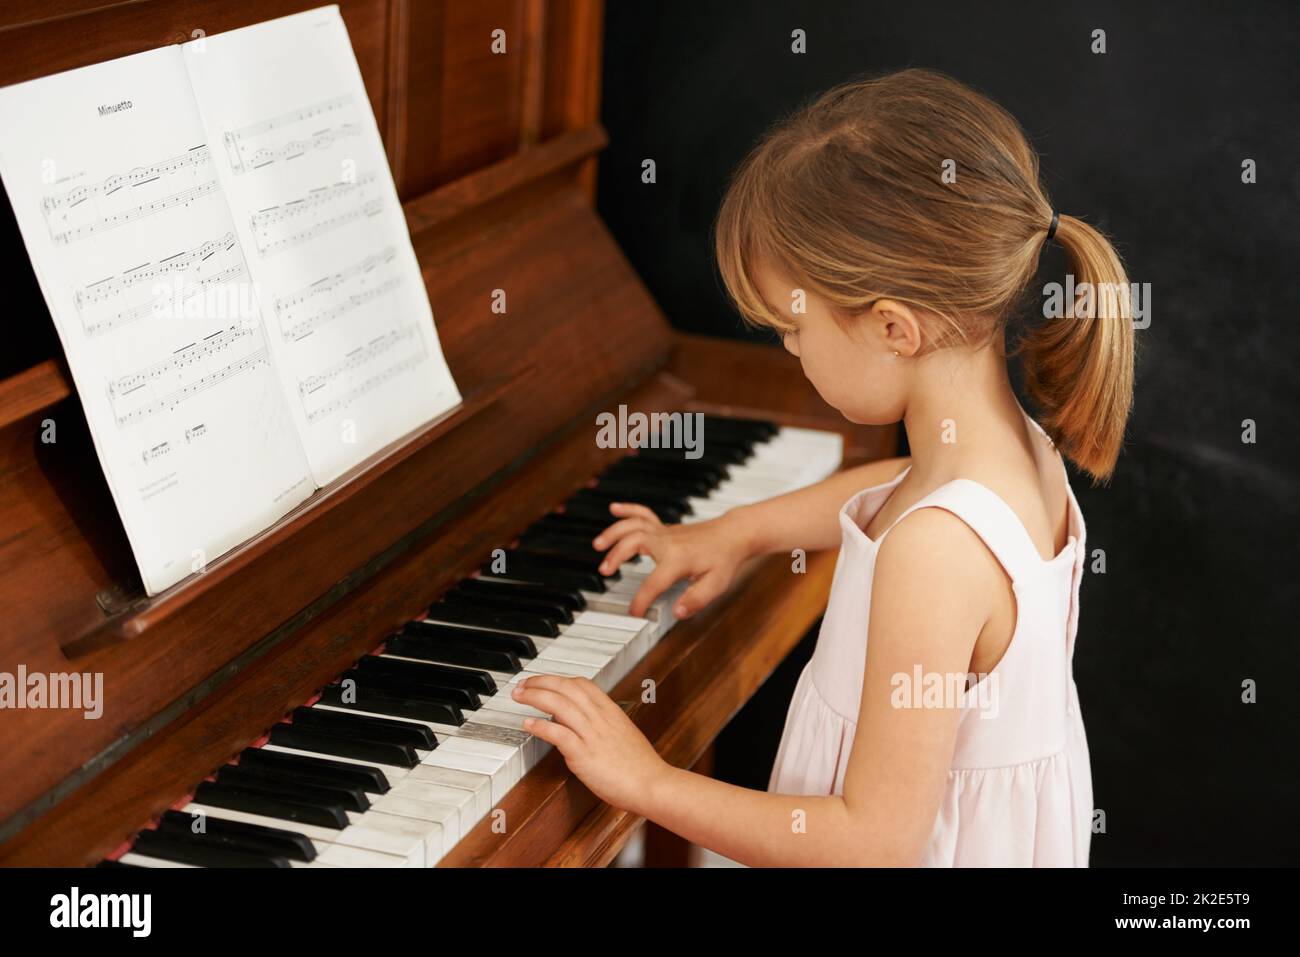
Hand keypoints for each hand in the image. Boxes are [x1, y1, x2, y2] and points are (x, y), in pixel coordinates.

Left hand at [512, 675, 666, 813]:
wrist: (653, 784)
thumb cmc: (641, 767)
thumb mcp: (625, 736)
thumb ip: (605, 727)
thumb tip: (585, 726)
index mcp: (611, 712)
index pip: (582, 683)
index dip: (559, 679)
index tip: (543, 682)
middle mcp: (600, 718)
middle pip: (566, 687)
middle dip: (540, 682)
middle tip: (523, 685)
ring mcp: (592, 735)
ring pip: (559, 704)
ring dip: (534, 696)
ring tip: (519, 696)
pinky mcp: (584, 754)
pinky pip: (558, 733)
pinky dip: (540, 725)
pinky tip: (527, 723)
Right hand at [592, 503, 753, 618]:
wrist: (734, 534)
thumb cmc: (724, 560)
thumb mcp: (716, 584)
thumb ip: (696, 600)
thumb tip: (677, 612)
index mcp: (679, 559)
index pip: (653, 583)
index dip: (641, 601)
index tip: (634, 613)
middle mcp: (668, 542)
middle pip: (635, 542)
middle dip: (616, 555)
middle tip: (604, 572)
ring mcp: (665, 532)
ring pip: (634, 526)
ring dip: (614, 533)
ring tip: (598, 545)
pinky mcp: (665, 528)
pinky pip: (644, 514)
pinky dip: (628, 509)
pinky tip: (614, 508)